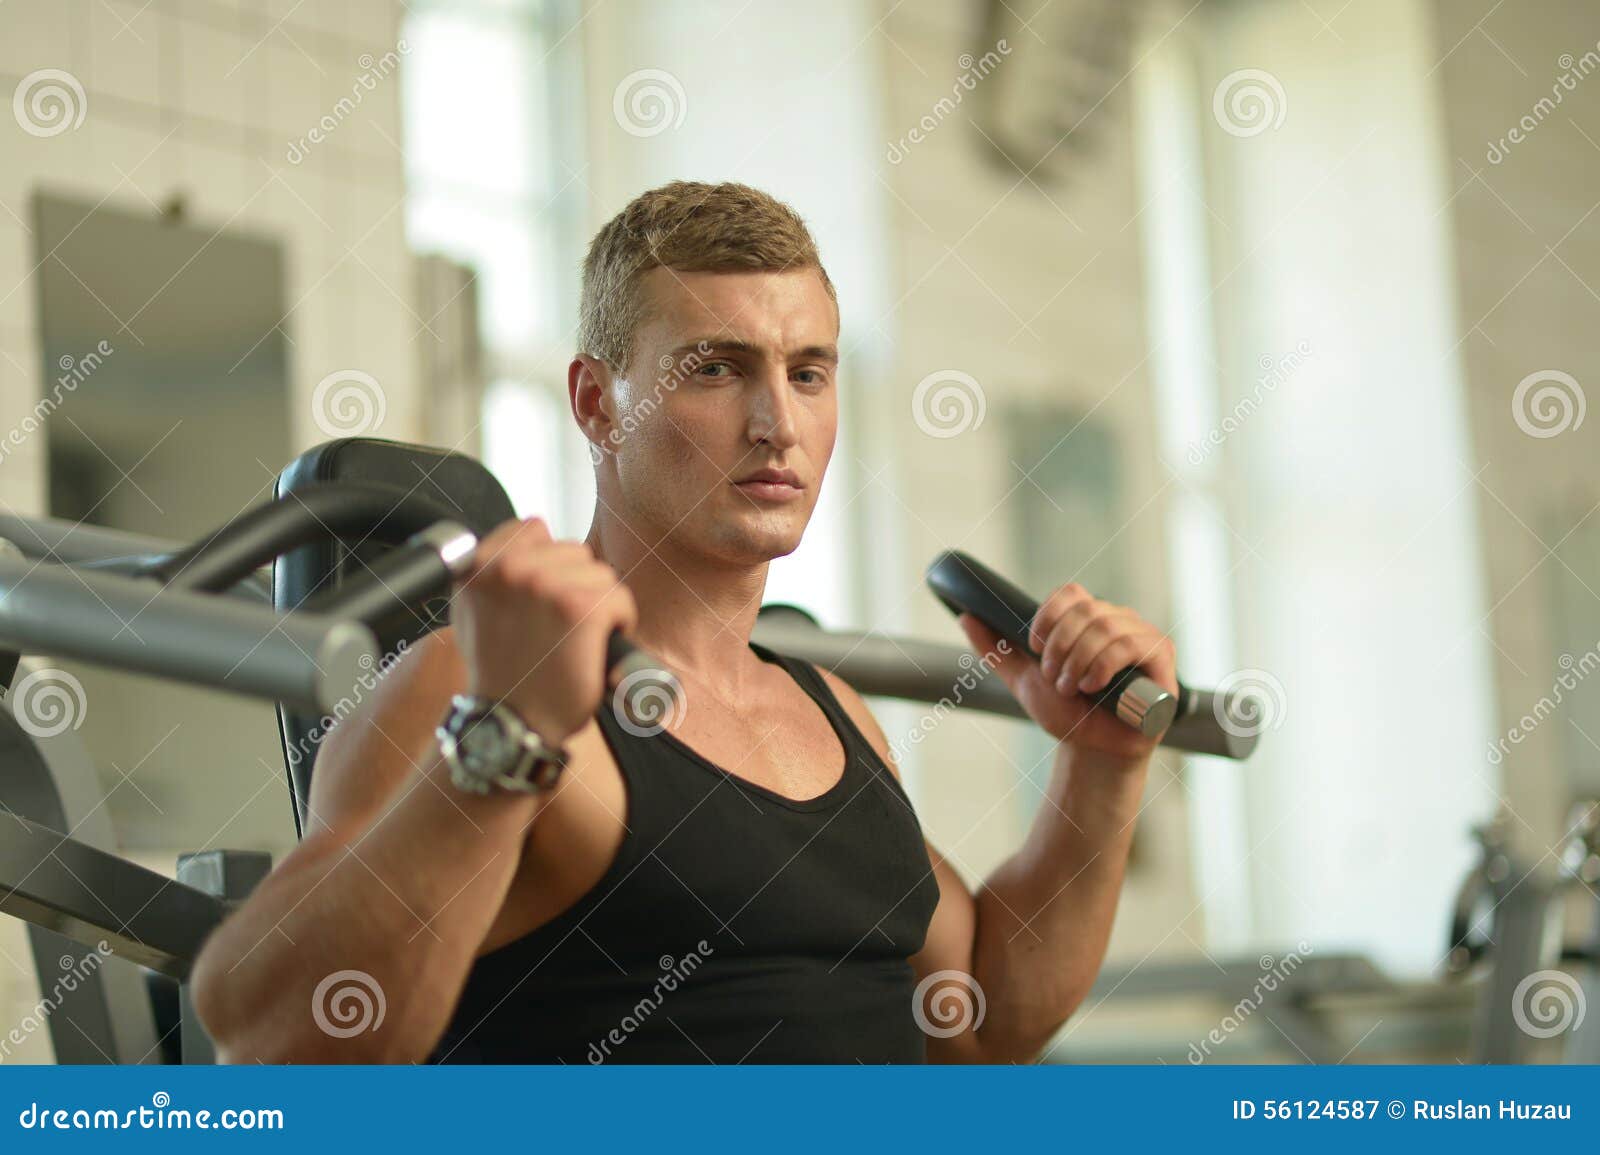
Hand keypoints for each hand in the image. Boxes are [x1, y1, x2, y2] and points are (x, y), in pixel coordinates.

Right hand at [450, 517, 636, 743]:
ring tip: (574, 641)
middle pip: (573, 551)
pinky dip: (619, 623)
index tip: (544, 598)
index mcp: (477, 566)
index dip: (547, 562)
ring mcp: (546, 585)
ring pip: (600, 574)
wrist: (511, 723)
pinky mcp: (582, 606)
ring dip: (598, 605)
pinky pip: (620, 598)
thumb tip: (532, 538)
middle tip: (557, 629)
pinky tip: (595, 648)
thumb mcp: (471, 613)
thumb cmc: (499, 676)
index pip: (533, 528)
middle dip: (575, 585)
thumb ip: (494, 572)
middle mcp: (509, 569)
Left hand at [956, 583, 1176, 758]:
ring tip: (1071, 688)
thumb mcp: (1024, 680)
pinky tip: (1093, 687)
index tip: (1034, 647)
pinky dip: (1104, 665)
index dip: (1047, 616)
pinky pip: (1133, 644)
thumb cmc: (1067, 713)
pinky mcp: (1162, 657)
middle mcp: (1117, 620)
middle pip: (1086, 608)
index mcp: (1088, 618)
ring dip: (1079, 659)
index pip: (1069, 593)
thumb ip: (997, 650)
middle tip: (1053, 678)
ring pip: (1106, 625)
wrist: (1093, 750)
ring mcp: (1142, 636)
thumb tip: (965, 617)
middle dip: (1060, 646)